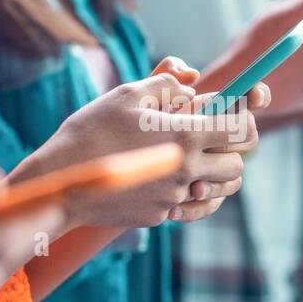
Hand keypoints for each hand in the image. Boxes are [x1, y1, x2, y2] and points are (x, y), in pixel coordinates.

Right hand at [10, 67, 260, 229]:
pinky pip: (182, 203)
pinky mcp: (159, 215)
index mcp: (186, 134)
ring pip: (214, 188)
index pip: (240, 128)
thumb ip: (168, 85)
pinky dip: (176, 189)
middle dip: (228, 150)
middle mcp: (186, 169)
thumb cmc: (91, 131)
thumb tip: (190, 86)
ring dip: (208, 173)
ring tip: (184, 157)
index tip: (230, 111)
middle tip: (207, 136)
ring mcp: (174, 196)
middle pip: (237, 164)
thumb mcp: (128, 94)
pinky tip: (151, 176)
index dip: (242, 117)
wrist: (60, 181)